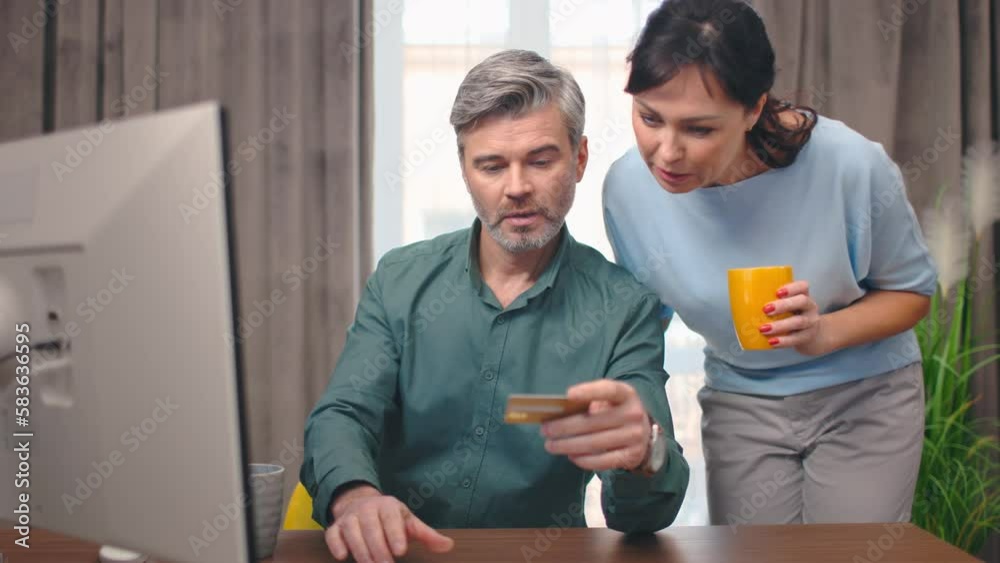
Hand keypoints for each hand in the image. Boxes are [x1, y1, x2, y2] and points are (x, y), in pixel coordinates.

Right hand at [325, 484, 453, 561]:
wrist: (361, 504)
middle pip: (371, 528)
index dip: (395, 534)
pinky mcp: (335, 528)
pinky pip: (332, 535)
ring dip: (361, 551)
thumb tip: (448, 545)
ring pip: (352, 532)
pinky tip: (343, 556)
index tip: (400, 550)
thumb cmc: (390, 518)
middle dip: (378, 549)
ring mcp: (349, 518)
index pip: (391, 518)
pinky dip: (336, 545)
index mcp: (387, 506)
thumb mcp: (409, 522)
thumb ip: (426, 535)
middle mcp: (366, 509)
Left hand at [541, 380, 650, 471]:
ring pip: (594, 442)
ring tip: (551, 445)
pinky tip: (570, 455)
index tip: (567, 395)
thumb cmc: (616, 412)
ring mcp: (634, 436)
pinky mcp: (631, 456)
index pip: (608, 390)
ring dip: (568, 445)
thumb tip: (558, 414)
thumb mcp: (609, 400)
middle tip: (545, 430)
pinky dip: (583, 459)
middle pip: (593, 421)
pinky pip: (602, 460)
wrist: (644, 432)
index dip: (588, 392)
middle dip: (564, 427)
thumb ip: (589, 403)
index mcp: (626, 394)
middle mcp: (633, 414)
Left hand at [759, 280, 832, 355]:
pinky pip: (797, 339)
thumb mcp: (786, 306)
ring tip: (763, 329)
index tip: (777, 292)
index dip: (791, 287)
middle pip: (802, 301)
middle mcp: (810, 307)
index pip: (803, 286)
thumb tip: (739, 299)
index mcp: (802, 295)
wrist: (811, 335)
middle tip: (765, 309)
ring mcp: (811, 322)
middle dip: (783, 305)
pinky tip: (771, 342)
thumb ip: (769, 300)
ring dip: (780, 325)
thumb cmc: (790, 315)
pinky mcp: (808, 337)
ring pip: (799, 322)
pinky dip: (783, 341)